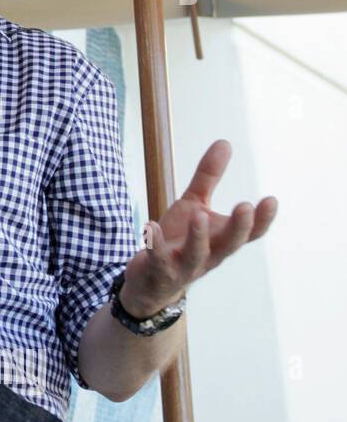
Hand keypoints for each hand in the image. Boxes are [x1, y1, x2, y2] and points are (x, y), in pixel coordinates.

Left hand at [121, 139, 277, 317]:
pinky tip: (152, 227)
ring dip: (198, 236)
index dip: (262, 219)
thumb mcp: (194, 205)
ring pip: (196, 253)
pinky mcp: (159, 269)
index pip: (250, 232)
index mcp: (221, 239)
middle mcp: (209, 255)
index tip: (271, 200)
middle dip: (239, 227)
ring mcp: (184, 265)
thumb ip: (208, 177)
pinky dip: (155, 243)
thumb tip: (225, 142)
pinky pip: (158, 257)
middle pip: (230, 244)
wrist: (150, 279)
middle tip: (245, 206)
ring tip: (199, 214)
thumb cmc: (178, 239)